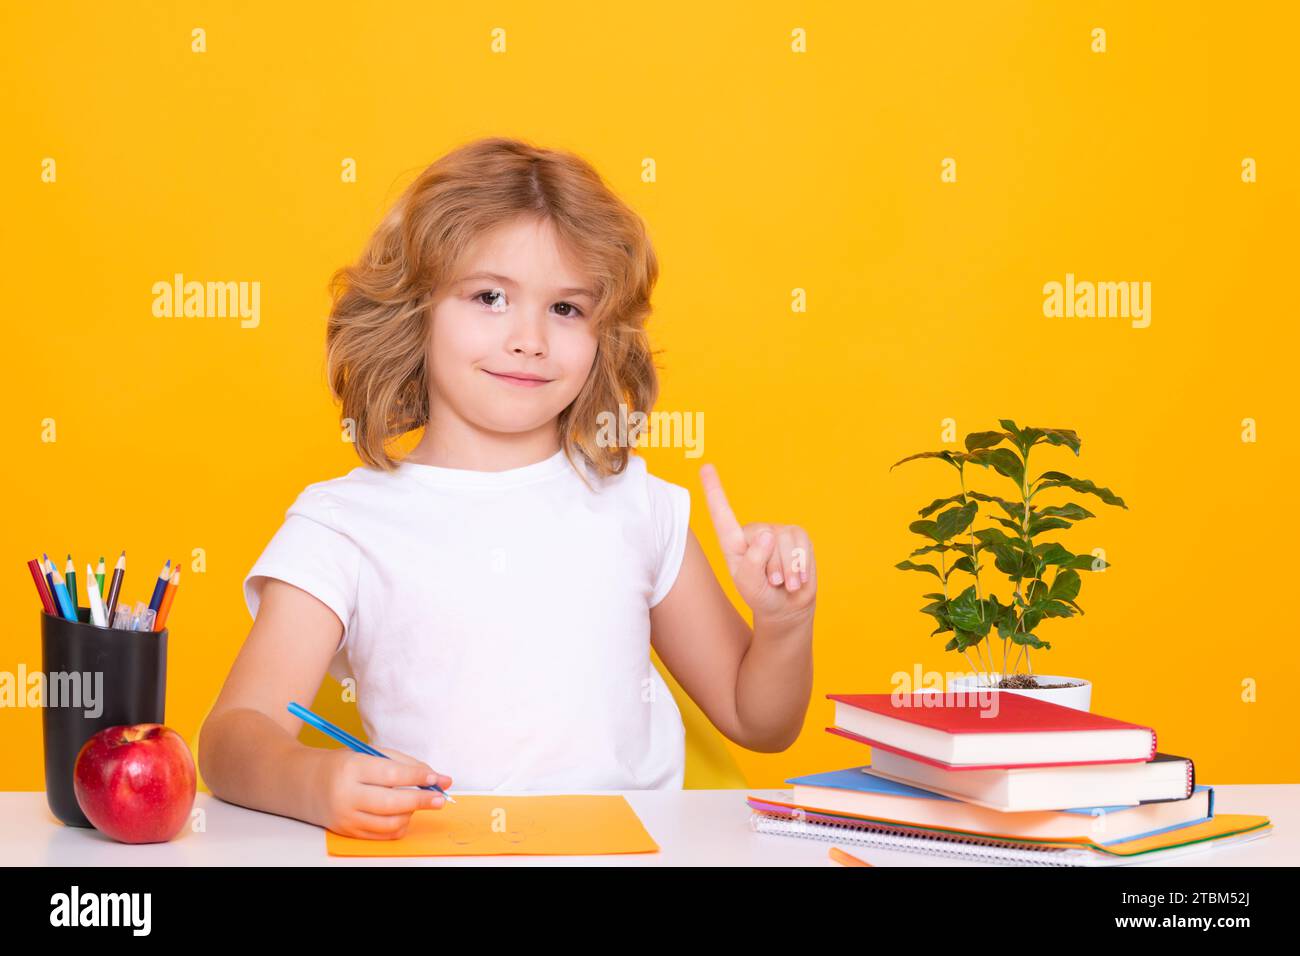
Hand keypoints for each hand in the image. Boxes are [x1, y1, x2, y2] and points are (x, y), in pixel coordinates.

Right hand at [310, 745, 453, 839]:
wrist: (305, 783)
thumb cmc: (344, 765)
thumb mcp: (370, 754)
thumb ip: (404, 764)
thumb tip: (437, 778)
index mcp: (351, 768)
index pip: (391, 775)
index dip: (418, 778)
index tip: (438, 778)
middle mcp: (346, 795)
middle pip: (392, 803)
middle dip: (421, 801)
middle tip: (441, 798)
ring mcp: (346, 817)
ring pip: (390, 823)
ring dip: (411, 813)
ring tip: (418, 802)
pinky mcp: (347, 832)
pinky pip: (382, 835)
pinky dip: (399, 825)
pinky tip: (404, 813)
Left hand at [700, 463, 816, 624]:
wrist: (786, 606)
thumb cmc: (760, 595)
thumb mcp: (749, 586)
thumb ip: (753, 562)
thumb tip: (768, 533)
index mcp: (734, 542)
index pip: (722, 515)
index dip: (714, 490)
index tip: (706, 467)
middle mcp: (754, 532)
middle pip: (765, 541)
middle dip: (772, 569)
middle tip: (771, 584)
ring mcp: (777, 531)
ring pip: (785, 544)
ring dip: (788, 571)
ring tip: (785, 583)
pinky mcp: (798, 534)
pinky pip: (802, 546)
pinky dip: (802, 566)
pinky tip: (798, 578)